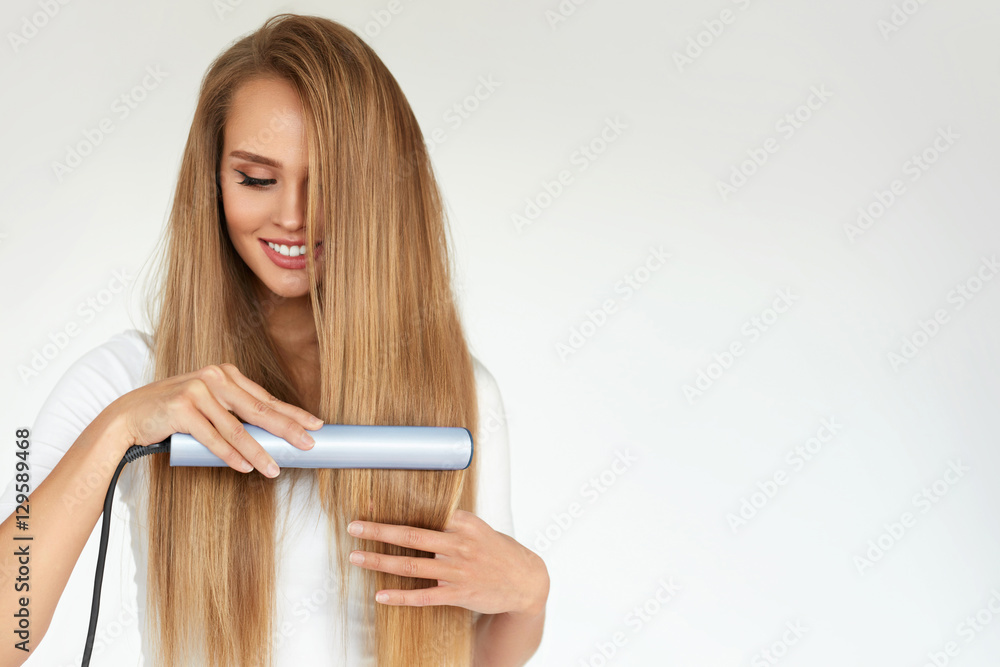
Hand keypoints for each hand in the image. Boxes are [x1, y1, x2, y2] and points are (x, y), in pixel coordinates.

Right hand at [109, 363, 323, 477]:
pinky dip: (230, 454)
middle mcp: (215, 377)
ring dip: (258, 451)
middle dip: (287, 430)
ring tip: (275, 468)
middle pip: (258, 410)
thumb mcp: (209, 408)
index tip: (316, 425)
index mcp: (226, 375)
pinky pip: (212, 437)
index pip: (266, 399)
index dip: (293, 413)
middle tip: (309, 444)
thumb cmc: (174, 414)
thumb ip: (235, 415)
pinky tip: (245, 466)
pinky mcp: (181, 407)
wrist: (130, 415)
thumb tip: (271, 438)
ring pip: (236, 429)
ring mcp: (198, 390)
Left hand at [347, 509, 548, 616]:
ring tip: (357, 557)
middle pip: (412, 536)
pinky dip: (401, 596)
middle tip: (353, 527)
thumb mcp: (477, 528)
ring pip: (413, 566)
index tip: (369, 503)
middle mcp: (459, 545)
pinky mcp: (459, 595)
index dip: (395, 508)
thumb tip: (419, 510)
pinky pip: (424, 596)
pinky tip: (381, 595)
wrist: (526, 580)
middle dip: (379, 531)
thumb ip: (450, 521)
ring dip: (381, 561)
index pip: (423, 512)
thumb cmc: (497, 551)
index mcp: (463, 523)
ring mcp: (458, 571)